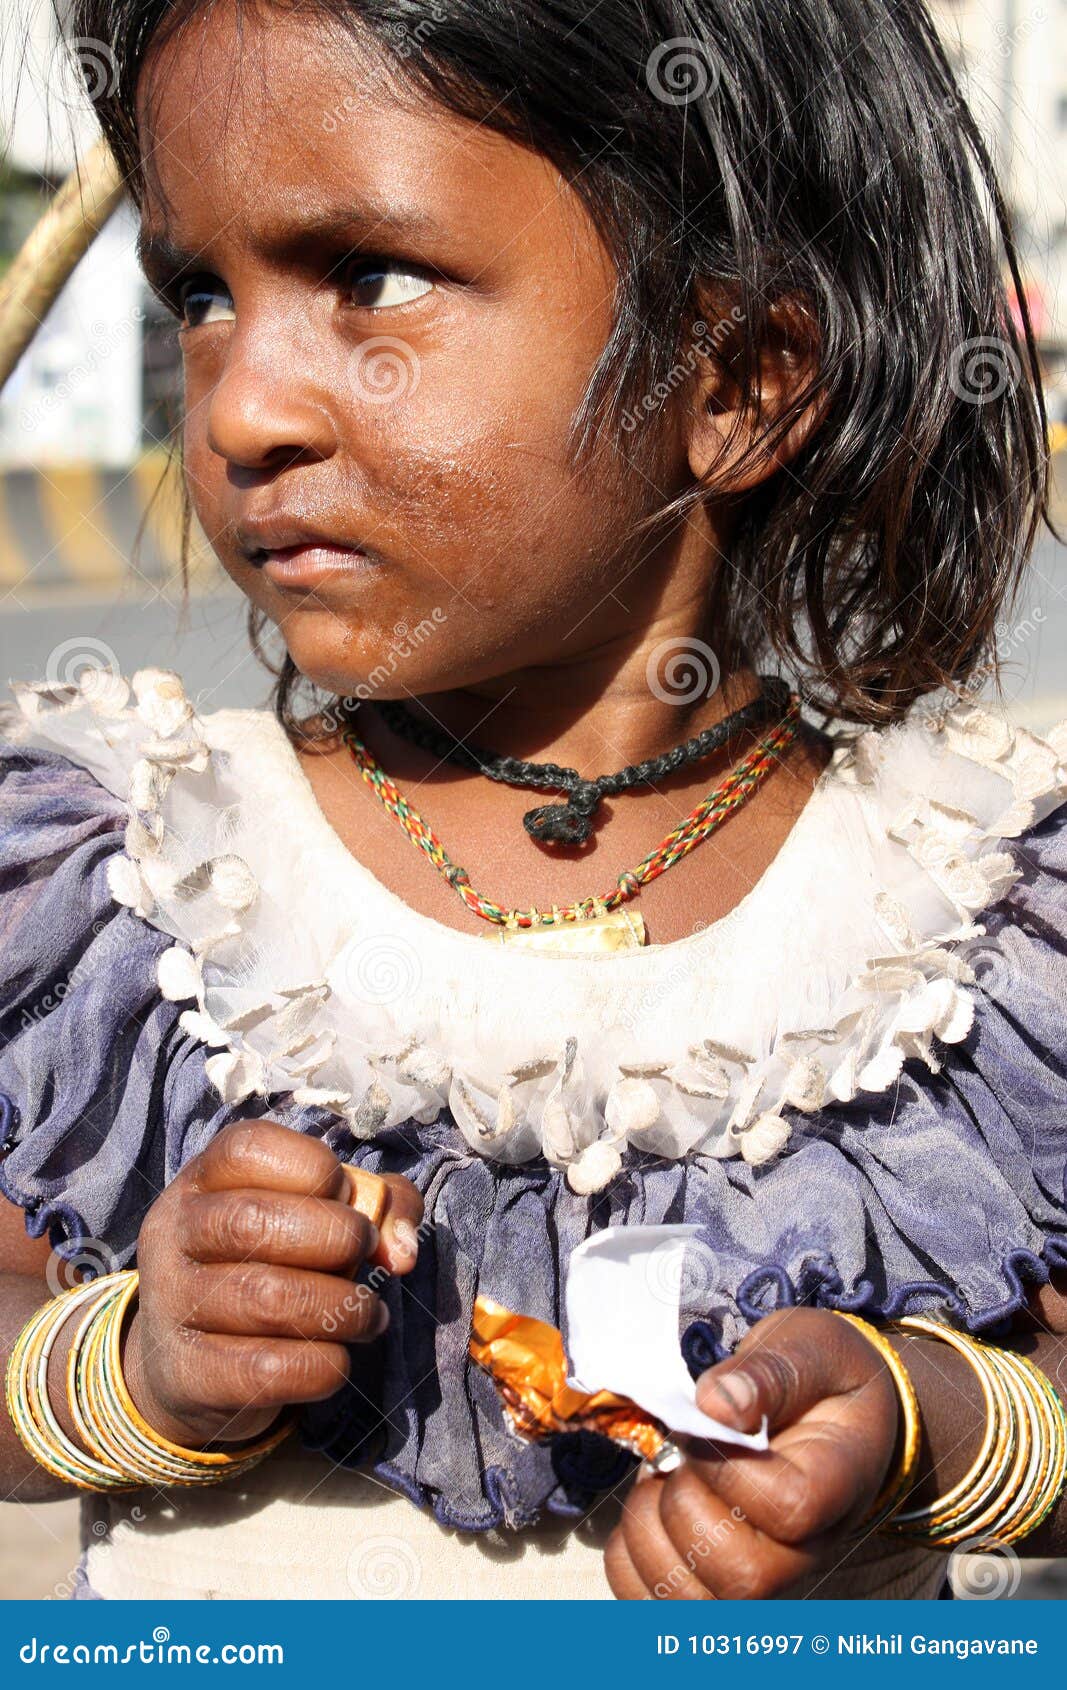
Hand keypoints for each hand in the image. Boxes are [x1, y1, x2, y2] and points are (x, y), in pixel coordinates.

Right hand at [123, 1119, 422, 1448]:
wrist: (187, 1362)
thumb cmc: (270, 1265)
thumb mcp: (314, 1215)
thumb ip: (378, 1206)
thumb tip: (402, 1252)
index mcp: (205, 1179)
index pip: (248, 1148)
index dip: (314, 1167)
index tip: (347, 1199)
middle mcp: (175, 1232)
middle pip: (252, 1221)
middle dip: (335, 1237)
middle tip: (364, 1255)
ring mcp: (173, 1303)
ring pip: (265, 1299)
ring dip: (342, 1308)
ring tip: (368, 1315)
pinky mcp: (186, 1373)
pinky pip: (264, 1370)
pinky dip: (320, 1366)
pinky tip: (337, 1359)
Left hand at [604, 1307, 899, 1598]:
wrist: (828, 1409)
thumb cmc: (820, 1376)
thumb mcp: (809, 1348)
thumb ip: (771, 1373)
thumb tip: (715, 1406)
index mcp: (836, 1484)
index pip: (790, 1510)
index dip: (730, 1469)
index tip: (710, 1422)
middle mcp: (804, 1548)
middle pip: (742, 1575)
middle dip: (683, 1504)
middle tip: (679, 1451)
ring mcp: (762, 1573)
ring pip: (693, 1602)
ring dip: (648, 1532)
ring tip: (659, 1477)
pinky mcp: (718, 1579)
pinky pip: (658, 1603)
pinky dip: (629, 1558)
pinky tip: (645, 1504)